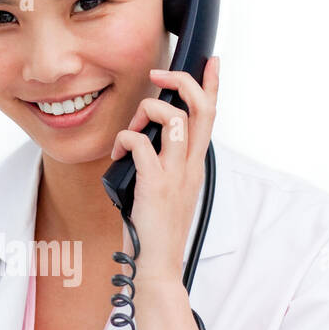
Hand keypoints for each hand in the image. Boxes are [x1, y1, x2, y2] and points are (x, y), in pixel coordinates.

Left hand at [109, 58, 219, 282]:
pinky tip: (116, 155)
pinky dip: (125, 140)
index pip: (210, 116)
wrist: (156, 268)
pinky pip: (141, 144)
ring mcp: (175, 175)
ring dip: (146, 112)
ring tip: (131, 130)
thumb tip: (142, 142)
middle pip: (200, 108)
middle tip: (158, 76)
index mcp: (194, 166)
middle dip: (181, 82)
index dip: (212, 85)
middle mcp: (190, 167)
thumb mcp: (164, 191)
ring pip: (173, 119)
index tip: (210, 62)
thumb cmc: (155, 232)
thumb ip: (161, 164)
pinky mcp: (155, 185)